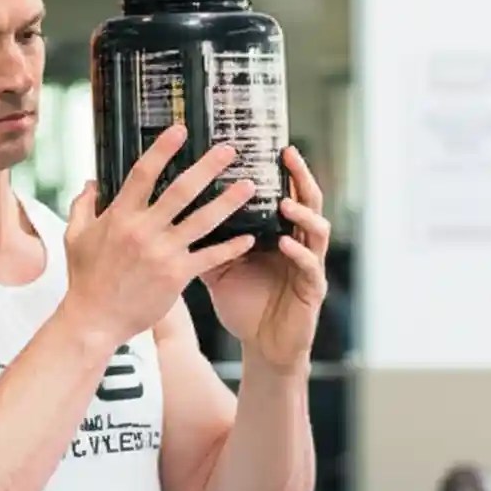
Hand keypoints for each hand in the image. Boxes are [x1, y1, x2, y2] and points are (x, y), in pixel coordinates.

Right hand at [62, 125, 257, 346]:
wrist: (94, 320)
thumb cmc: (84, 280)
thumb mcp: (75, 236)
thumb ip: (83, 205)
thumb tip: (91, 182)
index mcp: (120, 216)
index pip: (143, 173)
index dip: (163, 149)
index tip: (180, 130)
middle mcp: (144, 230)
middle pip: (181, 190)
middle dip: (208, 167)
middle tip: (229, 150)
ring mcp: (162, 253)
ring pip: (202, 220)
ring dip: (229, 201)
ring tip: (249, 185)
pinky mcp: (177, 276)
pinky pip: (210, 257)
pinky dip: (231, 247)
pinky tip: (249, 237)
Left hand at [200, 146, 329, 373]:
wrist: (262, 346)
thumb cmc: (245, 305)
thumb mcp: (219, 268)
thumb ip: (206, 240)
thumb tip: (173, 215)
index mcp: (278, 234)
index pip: (285, 193)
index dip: (283, 171)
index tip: (272, 145)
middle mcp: (298, 243)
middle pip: (308, 201)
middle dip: (300, 177)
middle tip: (288, 154)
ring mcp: (309, 266)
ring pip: (316, 230)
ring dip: (302, 214)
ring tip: (286, 202)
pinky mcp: (312, 290)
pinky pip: (310, 267)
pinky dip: (298, 254)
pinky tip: (286, 244)